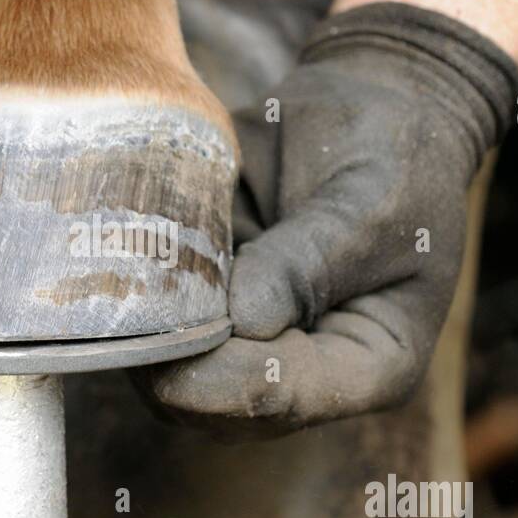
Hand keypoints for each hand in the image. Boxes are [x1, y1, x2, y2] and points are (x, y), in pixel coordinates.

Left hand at [141, 2, 517, 435]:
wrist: (375, 108)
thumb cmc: (396, 157)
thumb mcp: (369, 202)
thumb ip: (305, 262)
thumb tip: (238, 320)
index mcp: (372, 367)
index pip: (284, 399)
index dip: (222, 374)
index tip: (182, 323)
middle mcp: (308, 373)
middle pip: (218, 409)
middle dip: (171, 362)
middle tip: (135, 296)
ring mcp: (255, 347)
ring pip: (175, 381)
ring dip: (144, 335)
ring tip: (128, 273)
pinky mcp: (215, 313)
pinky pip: (161, 333)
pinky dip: (135, 304)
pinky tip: (121, 258)